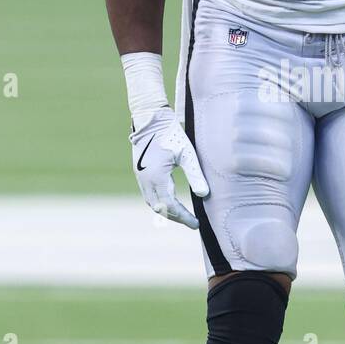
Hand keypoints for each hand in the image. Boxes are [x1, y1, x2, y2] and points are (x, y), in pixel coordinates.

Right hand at [130, 106, 208, 228]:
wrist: (150, 119)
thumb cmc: (171, 134)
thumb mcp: (187, 154)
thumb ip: (196, 175)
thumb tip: (204, 194)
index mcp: (157, 178)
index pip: (170, 206)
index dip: (183, 217)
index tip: (196, 224)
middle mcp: (145, 180)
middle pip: (159, 208)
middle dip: (175, 217)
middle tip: (191, 222)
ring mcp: (140, 177)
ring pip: (152, 202)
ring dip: (166, 210)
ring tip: (182, 214)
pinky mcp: (140, 172)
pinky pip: (149, 194)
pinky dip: (160, 201)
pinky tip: (171, 200)